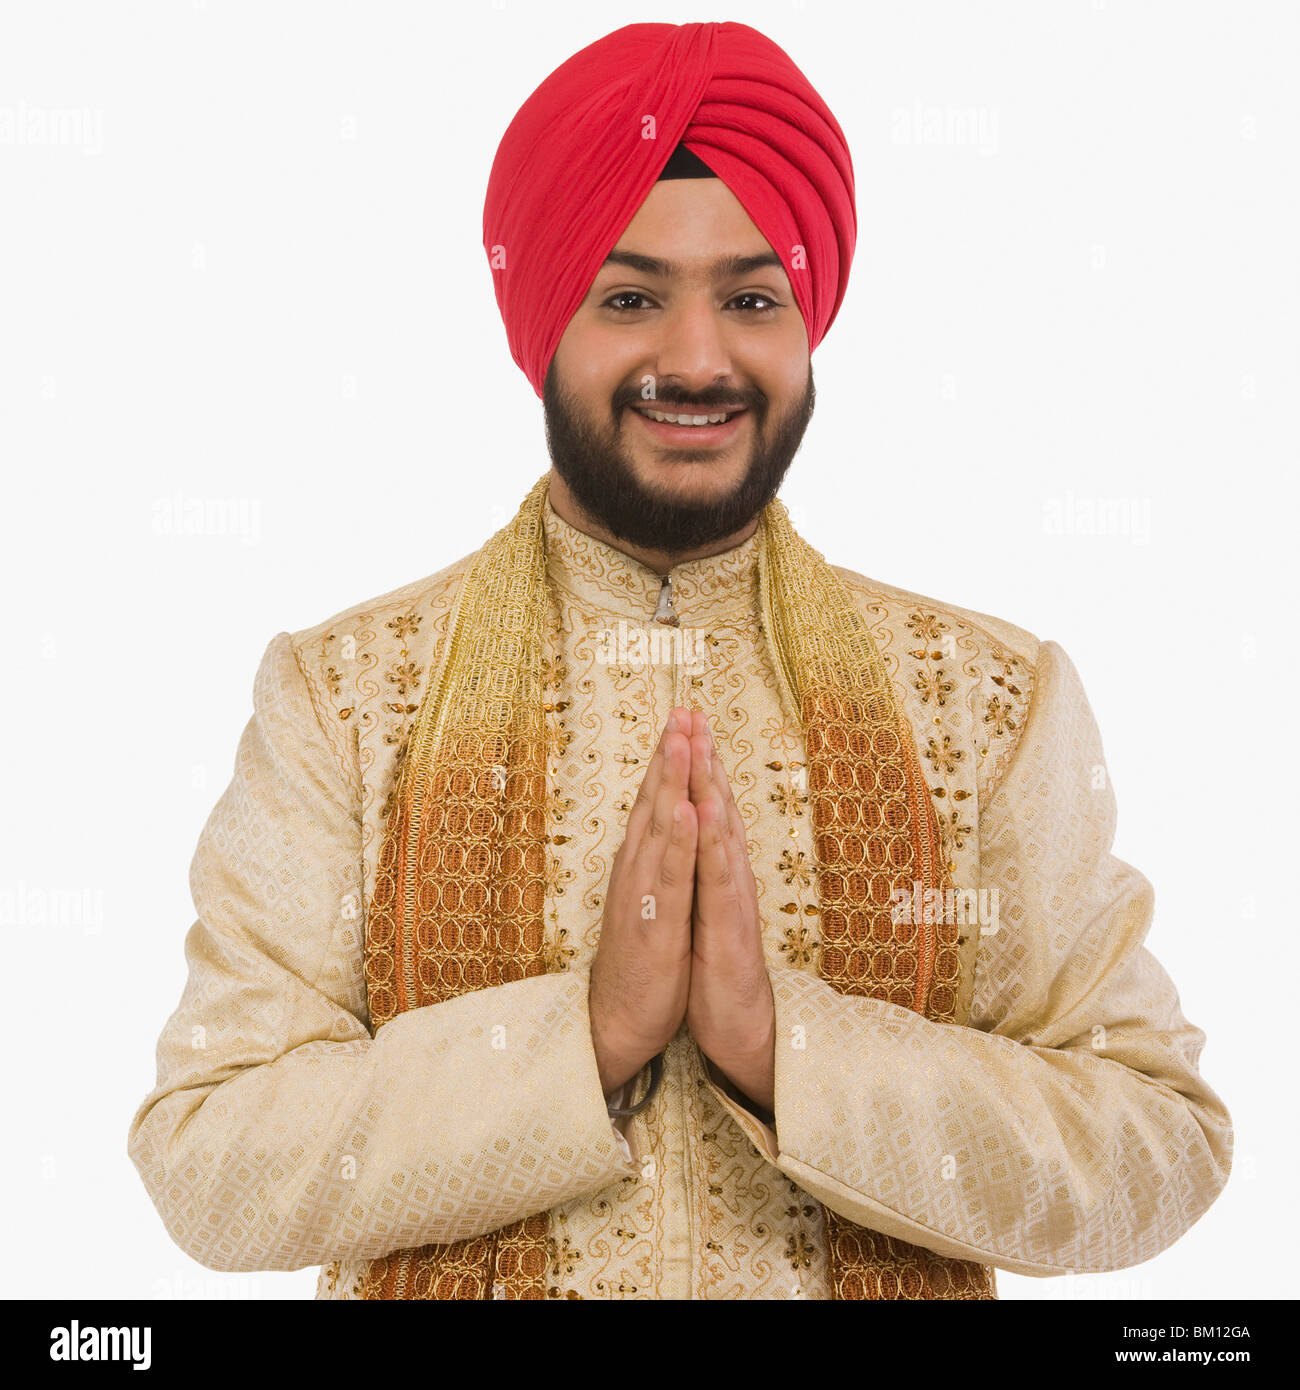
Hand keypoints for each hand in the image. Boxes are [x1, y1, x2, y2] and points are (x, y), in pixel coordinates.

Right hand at [588, 707, 697, 1093]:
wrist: (616, 1021)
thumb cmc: (638, 961)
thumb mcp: (646, 900)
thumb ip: (652, 860)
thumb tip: (661, 823)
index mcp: (639, 864)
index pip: (654, 802)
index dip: (668, 759)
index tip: (682, 718)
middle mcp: (636, 871)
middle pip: (653, 803)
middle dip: (669, 755)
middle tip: (681, 710)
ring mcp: (643, 896)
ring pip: (659, 830)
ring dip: (671, 784)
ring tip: (682, 742)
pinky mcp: (655, 925)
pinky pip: (671, 878)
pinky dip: (681, 843)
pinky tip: (691, 812)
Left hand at [684, 712, 776, 1114]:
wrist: (739, 1023)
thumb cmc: (715, 967)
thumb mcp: (701, 910)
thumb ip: (700, 871)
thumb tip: (690, 833)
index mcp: (714, 870)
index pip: (704, 808)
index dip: (694, 765)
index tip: (683, 723)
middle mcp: (726, 876)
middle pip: (715, 807)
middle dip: (703, 758)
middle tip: (693, 712)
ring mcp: (731, 898)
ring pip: (720, 833)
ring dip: (709, 788)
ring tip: (699, 745)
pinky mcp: (730, 927)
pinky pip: (719, 880)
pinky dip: (711, 845)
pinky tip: (704, 815)